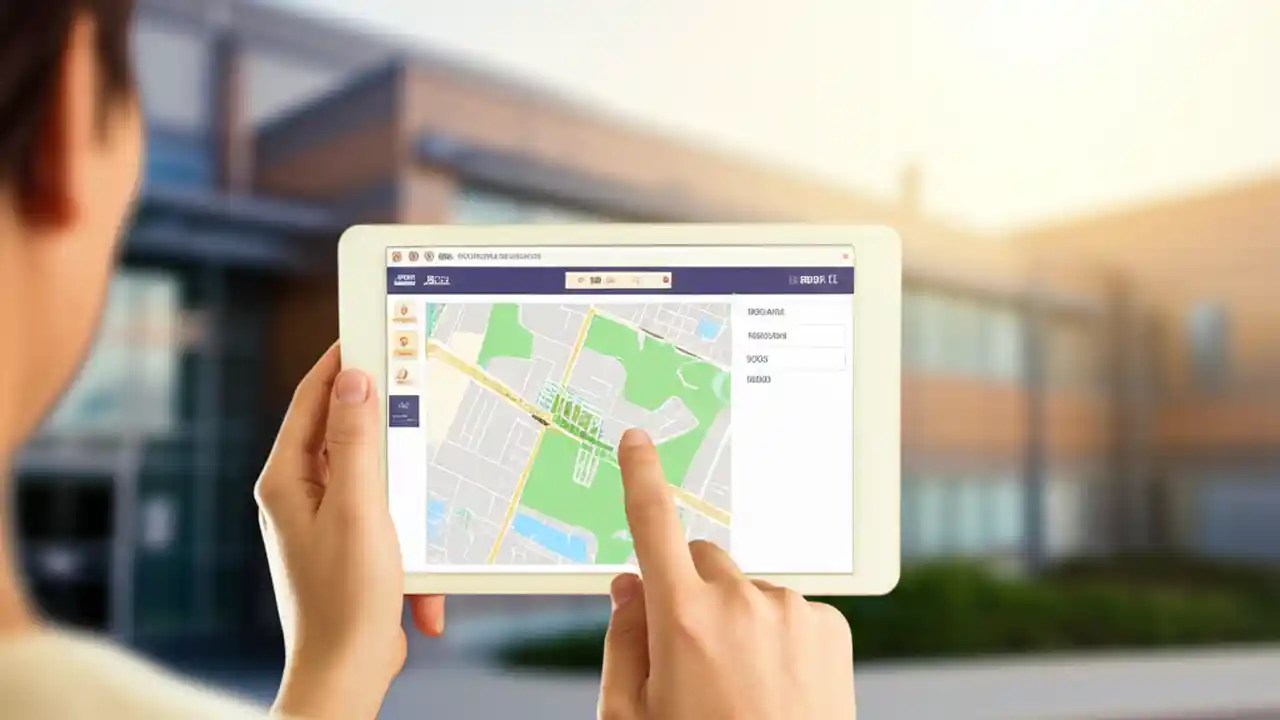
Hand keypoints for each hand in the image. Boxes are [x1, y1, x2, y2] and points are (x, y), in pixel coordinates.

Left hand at [255, 344, 444, 718]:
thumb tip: (352, 378)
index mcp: (287, 480)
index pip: (311, 400)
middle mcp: (300, 497)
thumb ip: (356, 440)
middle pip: (348, 438)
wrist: (347, 673)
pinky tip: (423, 589)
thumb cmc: (347, 595)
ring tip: (431, 521)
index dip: (339, 363)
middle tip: (423, 402)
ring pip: (377, 483)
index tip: (371, 331)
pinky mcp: (351, 550)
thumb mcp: (359, 507)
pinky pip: (389, 527)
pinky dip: (412, 551)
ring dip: (410, 507)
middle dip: (391, 435)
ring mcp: (325, 524)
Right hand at [598, 430, 855, 719]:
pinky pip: (789, 612)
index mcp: (682, 619)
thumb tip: (629, 586)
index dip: (640, 477)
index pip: (653, 525)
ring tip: (741, 686)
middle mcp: (740, 602)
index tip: (636, 442)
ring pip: (746, 591)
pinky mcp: (830, 628)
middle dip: (687, 587)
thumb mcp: (631, 716)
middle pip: (701, 560)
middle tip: (686, 650)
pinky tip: (776, 687)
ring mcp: (792, 612)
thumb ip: (622, 641)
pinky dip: (776, 635)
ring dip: (736, 617)